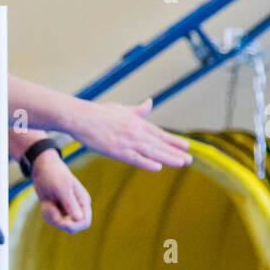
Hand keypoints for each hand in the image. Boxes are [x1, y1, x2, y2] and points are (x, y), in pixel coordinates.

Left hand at [30, 150, 91, 232]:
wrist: (42, 168)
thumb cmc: (54, 175)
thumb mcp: (61, 188)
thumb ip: (70, 204)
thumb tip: (79, 219)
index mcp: (83, 201)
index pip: (84, 222)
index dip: (75, 226)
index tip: (62, 223)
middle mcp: (77, 207)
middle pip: (71, 227)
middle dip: (58, 220)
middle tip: (48, 207)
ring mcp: (67, 210)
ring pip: (59, 223)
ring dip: (50, 214)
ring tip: (46, 200)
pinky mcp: (58, 210)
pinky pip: (51, 219)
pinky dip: (46, 212)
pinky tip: (45, 201)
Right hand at [73, 98, 191, 170]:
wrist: (81, 117)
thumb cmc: (99, 113)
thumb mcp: (121, 109)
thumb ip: (137, 110)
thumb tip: (150, 103)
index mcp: (137, 122)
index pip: (159, 133)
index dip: (173, 140)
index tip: (186, 146)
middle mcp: (135, 131)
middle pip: (159, 144)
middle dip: (175, 152)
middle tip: (189, 159)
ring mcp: (126, 141)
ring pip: (151, 152)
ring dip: (167, 158)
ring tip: (181, 163)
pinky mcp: (116, 150)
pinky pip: (134, 158)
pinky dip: (146, 162)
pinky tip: (158, 167)